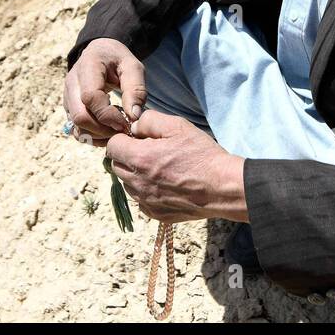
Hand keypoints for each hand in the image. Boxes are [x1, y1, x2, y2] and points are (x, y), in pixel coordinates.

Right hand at [63, 38, 146, 143]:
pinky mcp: (69, 108)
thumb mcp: (133, 67)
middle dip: (103, 129)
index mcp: (87, 67)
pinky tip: (108, 131)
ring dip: (98, 135)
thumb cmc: (118, 60)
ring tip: (117, 130)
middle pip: (79, 116)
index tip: (126, 122)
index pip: (90, 97)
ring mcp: (68, 97)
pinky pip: (76, 129)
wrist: (100, 53)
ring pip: (76, 126)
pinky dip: (92, 136)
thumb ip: (136, 89)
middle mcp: (72, 83)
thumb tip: (133, 117)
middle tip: (123, 130)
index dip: (108, 115)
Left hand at [106, 111, 247, 223]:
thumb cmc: (202, 154)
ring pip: (127, 184)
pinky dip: (146, 191)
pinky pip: (140, 200)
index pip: (112, 146)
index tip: (137, 138)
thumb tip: (133, 128)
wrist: (222, 188)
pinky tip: (165, 184)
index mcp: (140, 158)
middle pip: (116, 165)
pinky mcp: (155, 214)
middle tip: (148, 151)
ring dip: (135, 174)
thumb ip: (148, 121)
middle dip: (127, 156)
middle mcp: (138, 182)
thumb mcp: (178, 126)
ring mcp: (145, 201)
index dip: (123, 139)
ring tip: (159, 168)